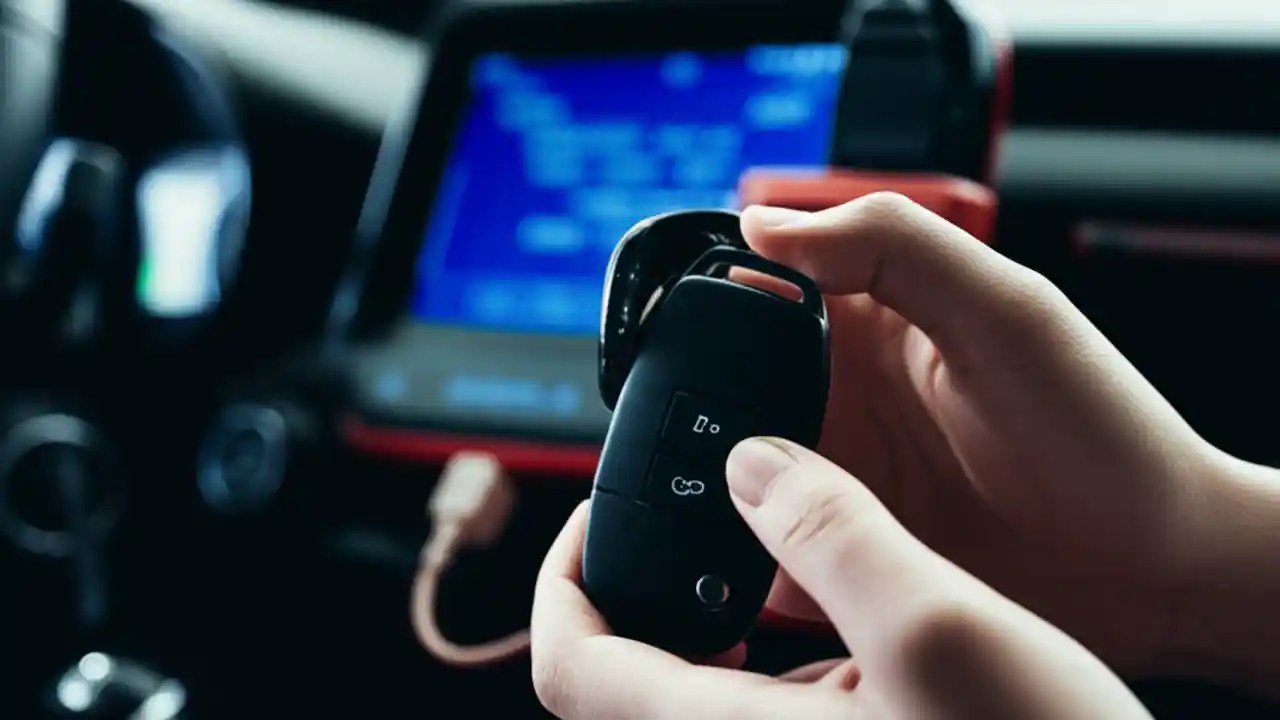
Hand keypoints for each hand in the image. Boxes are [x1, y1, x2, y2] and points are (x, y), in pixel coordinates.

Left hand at [530, 457, 1153, 719]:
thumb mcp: (939, 628)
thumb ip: (833, 533)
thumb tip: (754, 466)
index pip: (567, 662)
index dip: (562, 575)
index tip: (600, 508)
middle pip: (625, 672)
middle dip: (646, 580)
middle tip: (692, 511)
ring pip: (706, 682)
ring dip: (720, 606)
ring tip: (768, 538)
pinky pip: (773, 703)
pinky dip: (784, 646)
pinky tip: (846, 613)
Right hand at [738, 194, 1227, 675]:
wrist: (1154, 569)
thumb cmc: (1100, 430)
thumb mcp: (1004, 308)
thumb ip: (891, 245)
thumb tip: (763, 221)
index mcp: (870, 320)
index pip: (757, 291)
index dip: (712, 307)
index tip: (684, 337)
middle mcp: (843, 396)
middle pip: (723, 389)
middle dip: (697, 411)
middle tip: (706, 438)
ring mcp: (841, 479)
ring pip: (730, 473)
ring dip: (711, 489)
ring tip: (732, 506)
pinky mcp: (844, 552)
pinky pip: (761, 552)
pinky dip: (738, 559)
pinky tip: (750, 565)